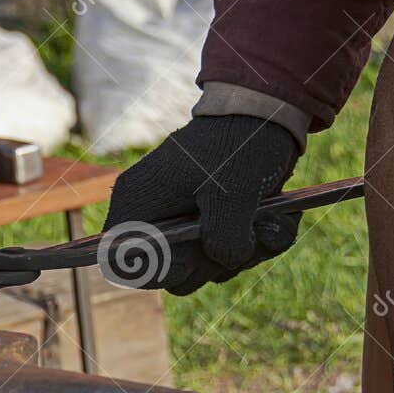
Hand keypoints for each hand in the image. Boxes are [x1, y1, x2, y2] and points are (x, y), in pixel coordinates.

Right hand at [101, 115, 301, 294]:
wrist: (265, 118)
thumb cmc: (237, 146)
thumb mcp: (232, 193)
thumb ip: (223, 238)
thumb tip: (227, 262)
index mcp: (137, 204)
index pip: (120, 262)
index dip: (158, 270)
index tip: (195, 255)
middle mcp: (152, 219)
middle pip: (170, 274)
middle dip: (215, 264)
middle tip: (246, 238)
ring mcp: (179, 226)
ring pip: (203, 269)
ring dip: (243, 255)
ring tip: (269, 223)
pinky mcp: (205, 227)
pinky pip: (223, 257)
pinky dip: (252, 246)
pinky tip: (273, 222)